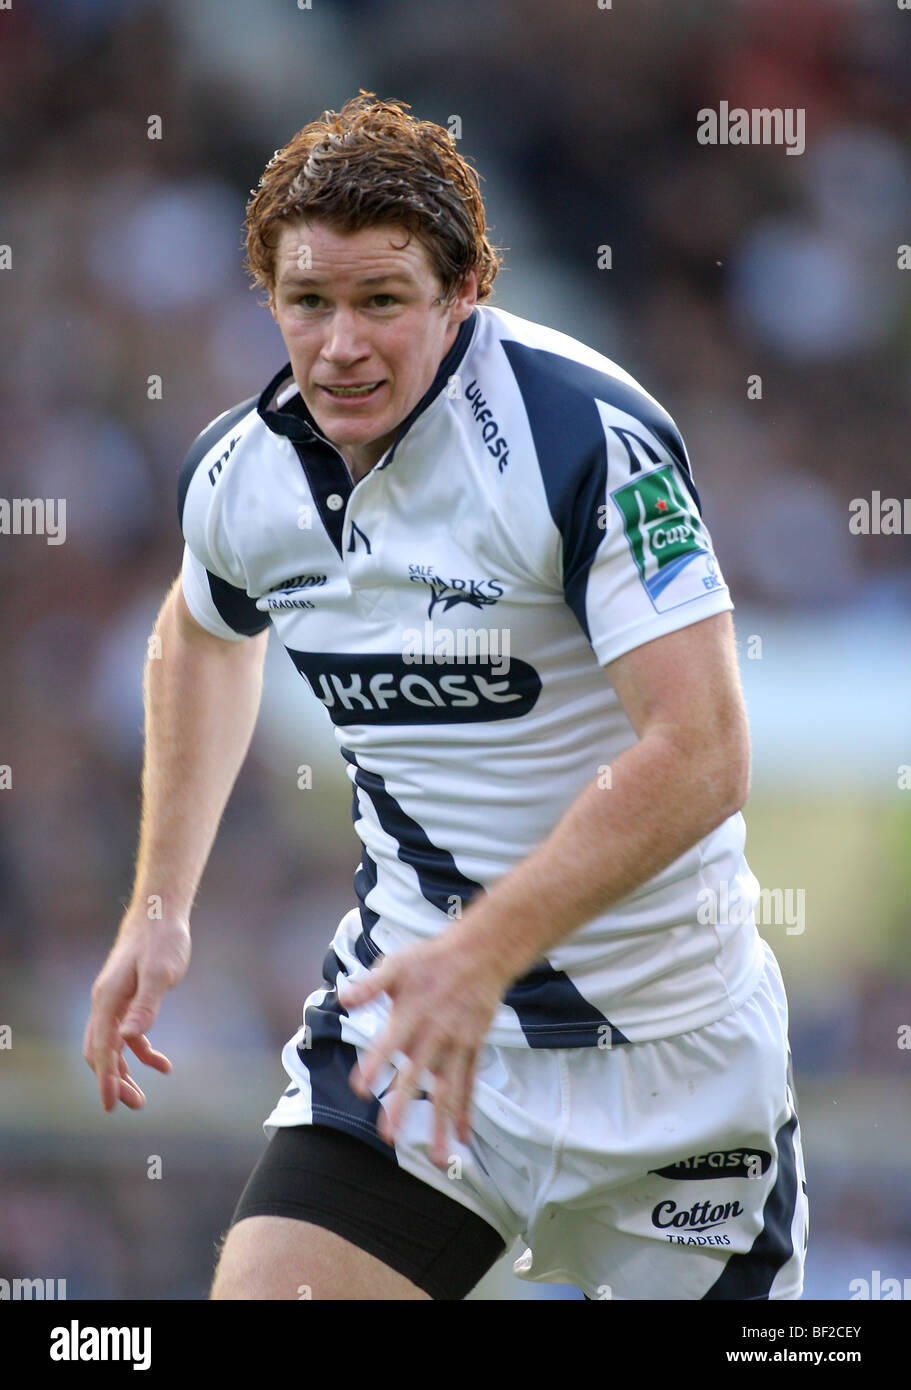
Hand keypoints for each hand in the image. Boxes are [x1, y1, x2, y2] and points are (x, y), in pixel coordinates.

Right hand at [83, 913, 190, 1111]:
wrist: (160, 915)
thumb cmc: (162, 941)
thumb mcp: (160, 973)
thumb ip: (145, 1006)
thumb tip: (128, 1039)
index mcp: (108, 999)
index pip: (103, 1048)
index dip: (106, 1079)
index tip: (111, 1106)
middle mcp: (104, 1003)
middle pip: (100, 1052)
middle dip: (113, 1081)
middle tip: (134, 1105)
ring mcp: (114, 1002)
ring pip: (111, 1047)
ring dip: (124, 1072)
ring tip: (141, 1097)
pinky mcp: (127, 1000)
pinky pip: (128, 1035)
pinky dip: (141, 1052)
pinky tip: (163, 1065)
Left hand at [336, 932, 504, 1168]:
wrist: (481, 953)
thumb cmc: (432, 959)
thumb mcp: (397, 964)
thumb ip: (370, 985)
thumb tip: (343, 998)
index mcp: (411, 1014)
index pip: (389, 1043)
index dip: (375, 1065)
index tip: (361, 1089)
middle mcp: (435, 1033)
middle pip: (417, 1075)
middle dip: (403, 1105)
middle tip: (389, 1136)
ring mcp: (457, 1045)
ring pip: (449, 1090)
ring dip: (442, 1125)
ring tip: (437, 1158)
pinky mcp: (473, 1049)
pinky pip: (470, 1084)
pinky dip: (467, 1111)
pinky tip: (462, 1137)